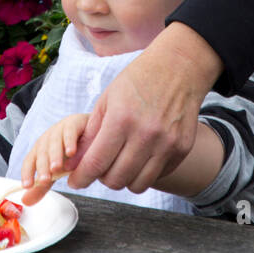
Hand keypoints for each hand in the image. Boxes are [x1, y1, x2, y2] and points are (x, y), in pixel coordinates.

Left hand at [19, 113, 89, 204]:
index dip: (27, 172)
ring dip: (54, 155)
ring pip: (54, 141)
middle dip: (42, 166)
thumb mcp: (57, 171)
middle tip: (45, 180)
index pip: (29, 160)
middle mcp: (49, 138)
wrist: (94, 132)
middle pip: (41, 151)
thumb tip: (26, 201)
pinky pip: (70, 130)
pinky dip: (69, 141)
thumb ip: (43, 186)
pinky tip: (71, 152)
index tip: (28, 185)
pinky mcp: (75, 122)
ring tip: (57, 168)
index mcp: (41, 149)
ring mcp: (61, 128)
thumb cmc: (74, 152)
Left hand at [67, 21, 220, 193]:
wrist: (179, 67)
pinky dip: (144, 172)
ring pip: (137, 185)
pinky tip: (140, 155)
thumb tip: (72, 164)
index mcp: (122, 119)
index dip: (81, 178)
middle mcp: (146, 135)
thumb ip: (90, 134)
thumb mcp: (107, 99)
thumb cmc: (138, 80)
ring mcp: (167, 144)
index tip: (75, 182)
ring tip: (120, 162)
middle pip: (116, 179)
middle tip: (100, 167)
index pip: (96, 163)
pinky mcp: (181, 149)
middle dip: (101, 178)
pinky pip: (156, 176)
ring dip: (123, 179)